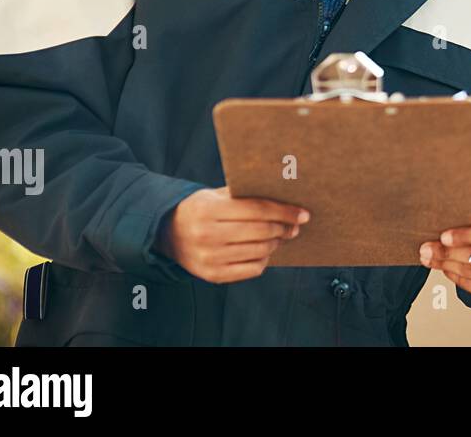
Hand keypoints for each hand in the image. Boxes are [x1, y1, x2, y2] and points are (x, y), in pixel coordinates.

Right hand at [157, 186, 308, 283]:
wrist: (168, 233)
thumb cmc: (200, 209)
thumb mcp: (216, 195)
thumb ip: (244, 195)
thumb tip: (285, 196)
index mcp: (209, 209)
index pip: (257, 210)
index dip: (284, 211)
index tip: (303, 213)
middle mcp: (207, 235)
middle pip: (261, 231)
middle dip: (284, 227)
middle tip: (295, 225)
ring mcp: (209, 258)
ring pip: (259, 251)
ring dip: (276, 243)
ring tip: (280, 236)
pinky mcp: (212, 275)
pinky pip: (251, 269)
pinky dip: (264, 260)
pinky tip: (265, 251)